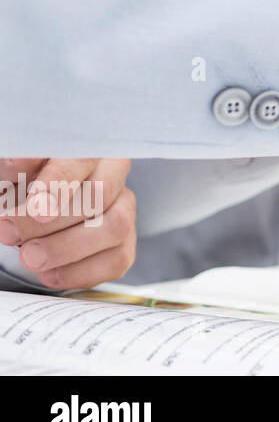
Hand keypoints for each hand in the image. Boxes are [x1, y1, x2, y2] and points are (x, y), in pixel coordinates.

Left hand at [0, 157, 136, 289]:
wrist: (31, 216)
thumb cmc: (23, 190)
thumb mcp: (15, 174)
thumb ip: (16, 166)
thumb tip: (15, 163)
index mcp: (88, 149)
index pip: (84, 159)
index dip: (59, 182)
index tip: (34, 206)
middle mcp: (114, 174)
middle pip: (101, 194)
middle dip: (54, 221)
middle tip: (10, 234)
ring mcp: (124, 209)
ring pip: (115, 227)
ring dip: (67, 248)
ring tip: (29, 257)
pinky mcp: (125, 244)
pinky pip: (117, 261)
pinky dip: (79, 272)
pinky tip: (49, 273)